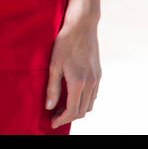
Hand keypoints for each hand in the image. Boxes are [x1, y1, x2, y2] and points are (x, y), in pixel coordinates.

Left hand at [44, 8, 100, 127]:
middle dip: (68, 117)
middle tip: (54, 115)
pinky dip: (83, 101)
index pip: (72, 111)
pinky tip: (72, 96)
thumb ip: (52, 88)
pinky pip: (93, 95)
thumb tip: (49, 107)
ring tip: (61, 107)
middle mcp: (91, 83)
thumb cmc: (64, 42)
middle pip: (82, 111)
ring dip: (77, 110)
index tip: (52, 123)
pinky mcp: (99, 74)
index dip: (62, 119)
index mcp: (79, 82)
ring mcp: (97, 79)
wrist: (82, 25)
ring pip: (89, 104)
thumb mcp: (54, 64)